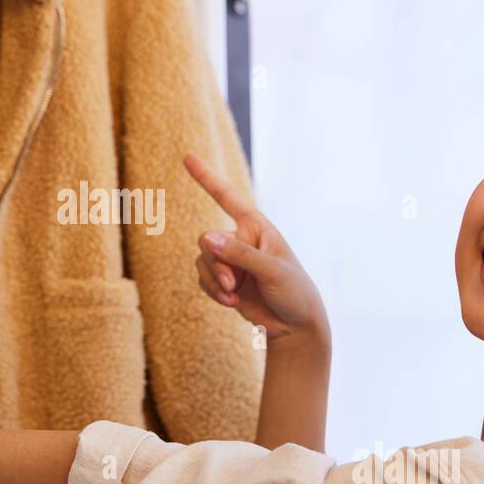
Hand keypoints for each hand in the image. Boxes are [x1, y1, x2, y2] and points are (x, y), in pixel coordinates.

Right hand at [184, 153, 328, 347]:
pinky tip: (231, 303)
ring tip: (233, 296)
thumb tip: (206, 239)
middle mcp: (240, 239)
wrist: (295, 326)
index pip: (226, 197)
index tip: (187, 157)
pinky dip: (212, 291)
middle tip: (231, 284)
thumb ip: (240, 255)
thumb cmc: (293, 291)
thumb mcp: (272, 270)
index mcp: (255, 226)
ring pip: (201, 261)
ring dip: (214, 281)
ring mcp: (231, 260)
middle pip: (206, 240)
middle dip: (216, 264)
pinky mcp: (224, 280)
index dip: (206, 177)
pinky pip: (202, 278)